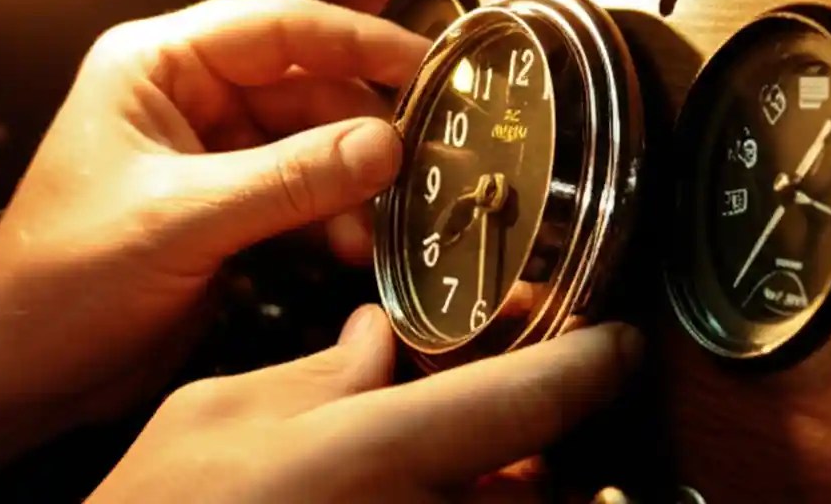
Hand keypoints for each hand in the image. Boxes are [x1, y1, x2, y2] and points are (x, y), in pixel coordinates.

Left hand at [0, 0, 428, 421]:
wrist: (22, 368)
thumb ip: (289, 180)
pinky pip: (300, 196)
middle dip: (361, 126)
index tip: (423, 66)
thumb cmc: (61, 279)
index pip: (277, 28)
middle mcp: (188, 98)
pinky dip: (331, 218)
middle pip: (304, 87)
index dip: (356, 41)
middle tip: (420, 157)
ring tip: (383, 220)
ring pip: (311, 145)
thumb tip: (385, 145)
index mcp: (158, 66)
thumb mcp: (182, 219)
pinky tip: (352, 247)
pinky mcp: (228, 209)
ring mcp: (211, 155)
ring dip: (352, 182)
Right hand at [89, 305, 643, 502]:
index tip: (616, 342)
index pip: (535, 397)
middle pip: (538, 480)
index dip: (592, 360)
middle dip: (524, 452)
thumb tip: (374, 345)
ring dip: (491, 497)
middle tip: (472, 424)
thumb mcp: (214, 416)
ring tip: (409, 479)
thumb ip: (316, 375)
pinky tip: (395, 502)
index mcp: (380, 453)